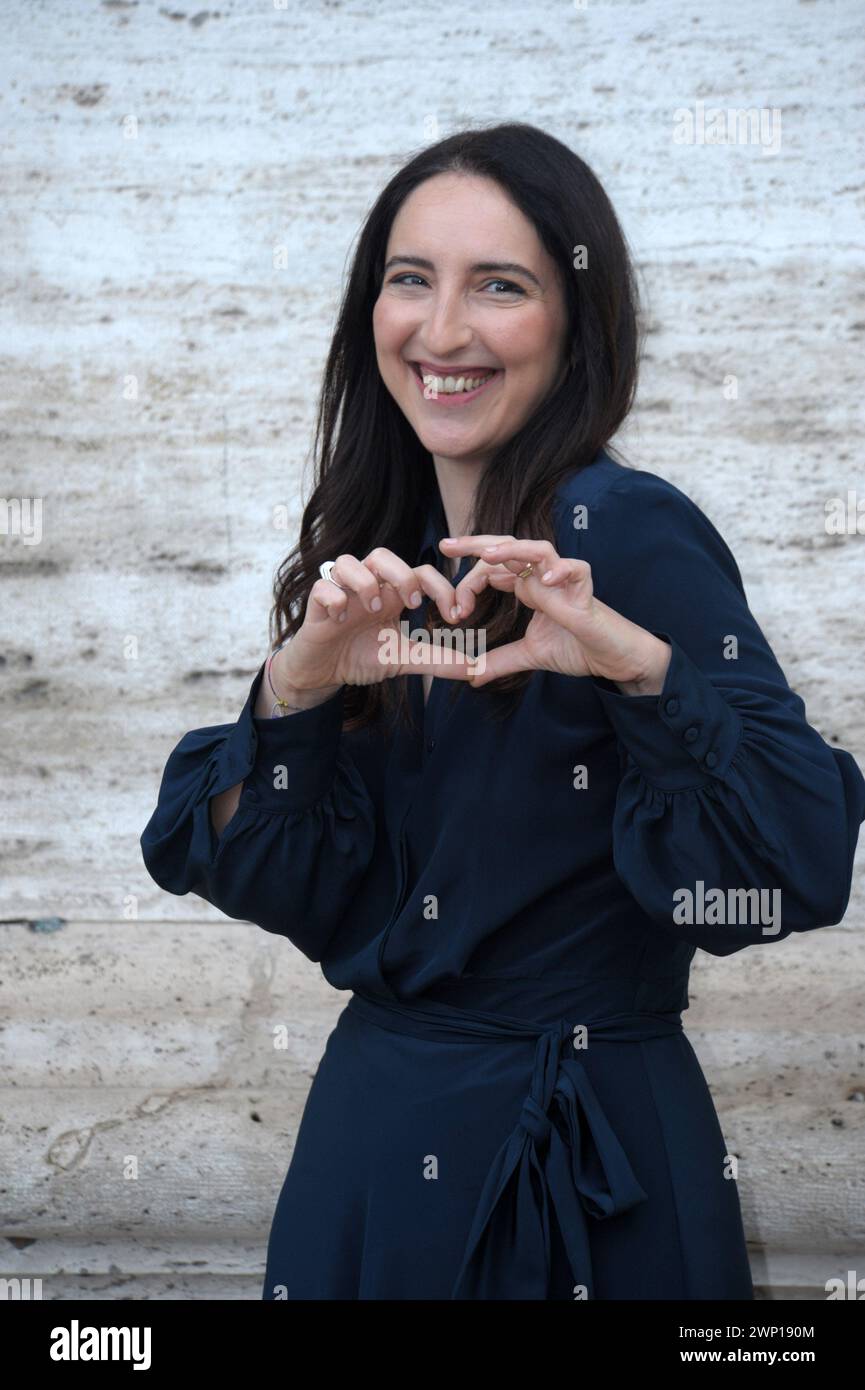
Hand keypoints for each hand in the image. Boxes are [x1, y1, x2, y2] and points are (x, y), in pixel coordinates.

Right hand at [273, 548, 477, 696]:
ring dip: (366, 583)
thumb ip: (438, 660)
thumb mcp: (405, 659)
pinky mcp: (315, 606)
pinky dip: (335, 599)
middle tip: (413, 604)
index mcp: (391, 594)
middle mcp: (366, 586)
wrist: (322, 672)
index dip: (443, 588)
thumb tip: (475, 670)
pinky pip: (322, 587)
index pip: (420, 572)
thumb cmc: (362, 656)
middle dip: (402, 575)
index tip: (456, 617)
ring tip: (375, 611)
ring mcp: (339, 593)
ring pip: (348, 561)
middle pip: (382, 555)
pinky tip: (342, 621)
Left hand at [439, 535, 671, 693]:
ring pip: (539, 549)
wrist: (613, 658)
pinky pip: (577, 570)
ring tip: (488, 556)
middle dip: (477, 544)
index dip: (469, 580)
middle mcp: (543, 578)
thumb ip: (499, 662)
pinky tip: (542, 580)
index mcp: (528, 586)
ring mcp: (565, 582)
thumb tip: (472, 677)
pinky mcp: (587, 593)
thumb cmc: (576, 647)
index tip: (454, 607)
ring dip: (513, 549)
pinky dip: (561, 571)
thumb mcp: (529, 655)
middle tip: (447, 545)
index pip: (493, 568)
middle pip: (509, 547)